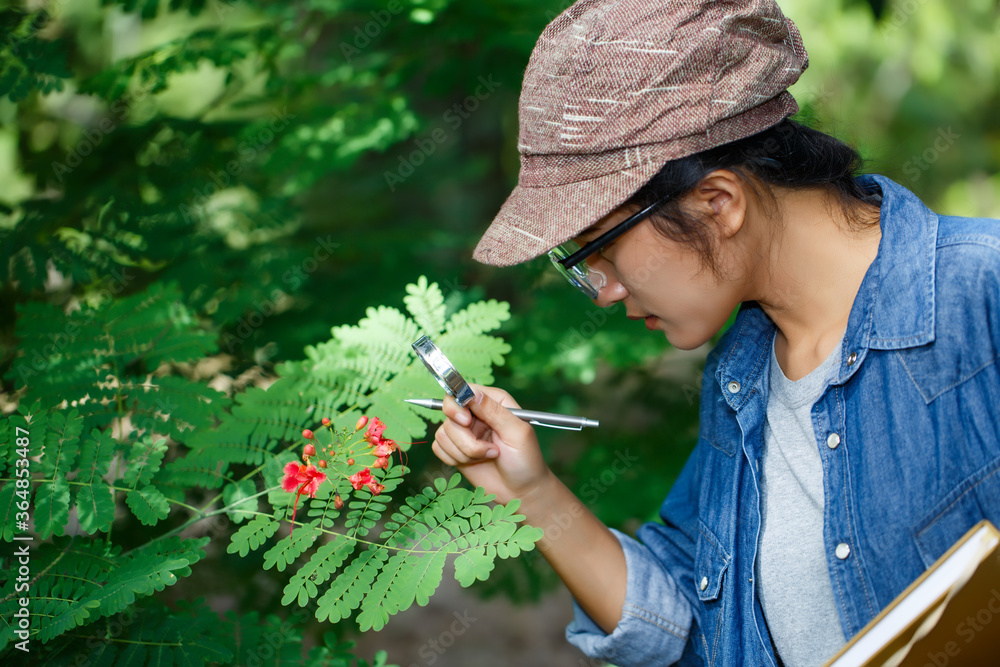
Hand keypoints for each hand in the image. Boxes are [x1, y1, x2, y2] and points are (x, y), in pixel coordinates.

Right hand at [431, 384, 552, 504]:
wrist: (521, 491)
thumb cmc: (526, 460)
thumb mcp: (517, 433)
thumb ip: (495, 411)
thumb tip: (472, 393)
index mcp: (494, 402)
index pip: (464, 390)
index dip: (458, 405)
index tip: (466, 422)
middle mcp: (476, 413)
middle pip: (449, 411)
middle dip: (463, 435)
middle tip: (481, 448)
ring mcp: (465, 431)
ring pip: (443, 433)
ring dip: (465, 451)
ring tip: (488, 456)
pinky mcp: (455, 448)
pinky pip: (438, 447)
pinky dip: (453, 458)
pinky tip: (473, 463)